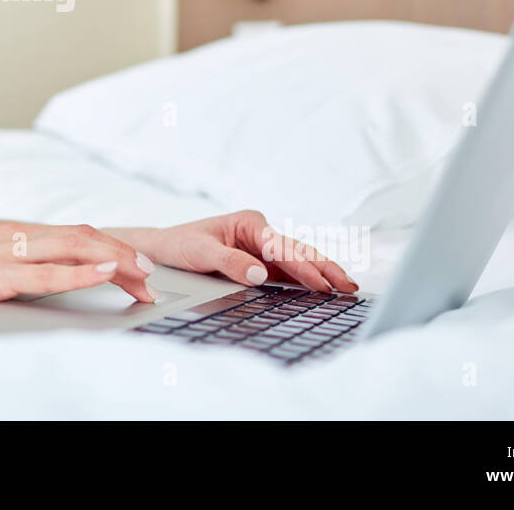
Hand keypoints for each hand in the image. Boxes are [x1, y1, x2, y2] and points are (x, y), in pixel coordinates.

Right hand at [0, 221, 158, 318]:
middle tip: (152, 279)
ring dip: (115, 262)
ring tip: (141, 277)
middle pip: (84, 238)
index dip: (113, 248)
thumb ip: (19, 271)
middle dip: (124, 256)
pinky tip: (105, 274)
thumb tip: (59, 281)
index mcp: (14, 234)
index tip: (139, 269)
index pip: (76, 235)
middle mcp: (13, 235)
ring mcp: (4, 252)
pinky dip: (81, 272)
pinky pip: (47, 272)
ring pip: (73, 248)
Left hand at [148, 210, 358, 293]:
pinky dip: (306, 281)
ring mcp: (262, 249)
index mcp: (250, 223)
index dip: (304, 267)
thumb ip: (230, 261)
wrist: (163, 250)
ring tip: (345, 289)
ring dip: (322, 274)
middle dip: (325, 268)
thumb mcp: (200, 252)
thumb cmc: (180, 245)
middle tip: (349, 286)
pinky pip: (287, 272)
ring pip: (298, 262)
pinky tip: (322, 291)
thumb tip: (259, 273)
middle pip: (299, 252)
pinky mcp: (260, 263)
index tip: (321, 282)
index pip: (283, 248)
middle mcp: (260, 234)